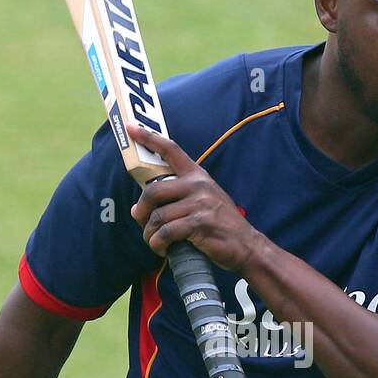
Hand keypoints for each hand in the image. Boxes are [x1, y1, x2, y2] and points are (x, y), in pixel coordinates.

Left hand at [127, 124, 265, 273]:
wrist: (247, 245)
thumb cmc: (220, 225)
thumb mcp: (204, 201)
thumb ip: (176, 199)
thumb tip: (137, 208)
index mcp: (198, 176)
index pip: (171, 150)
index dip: (149, 138)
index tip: (130, 128)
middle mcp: (198, 186)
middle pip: (153, 191)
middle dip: (141, 211)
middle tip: (141, 222)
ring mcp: (200, 204)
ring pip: (158, 217)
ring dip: (150, 234)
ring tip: (154, 242)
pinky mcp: (200, 224)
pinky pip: (167, 232)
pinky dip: (159, 243)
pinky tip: (163, 249)